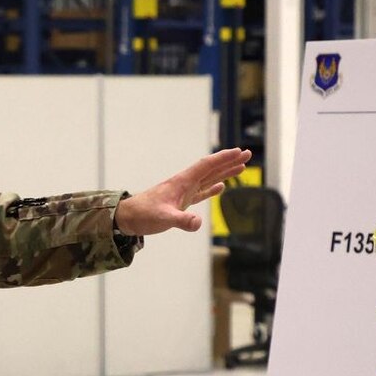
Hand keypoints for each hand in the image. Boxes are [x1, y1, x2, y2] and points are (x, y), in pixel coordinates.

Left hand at [114, 148, 253, 235]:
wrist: (127, 218)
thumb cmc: (143, 215)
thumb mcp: (164, 219)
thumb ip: (182, 221)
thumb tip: (198, 223)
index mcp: (182, 182)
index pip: (206, 166)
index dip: (223, 159)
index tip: (239, 152)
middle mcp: (184, 184)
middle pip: (211, 169)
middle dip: (229, 161)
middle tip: (248, 154)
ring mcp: (183, 192)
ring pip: (208, 179)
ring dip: (224, 172)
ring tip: (241, 168)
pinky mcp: (180, 202)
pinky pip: (200, 192)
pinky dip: (211, 189)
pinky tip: (220, 187)